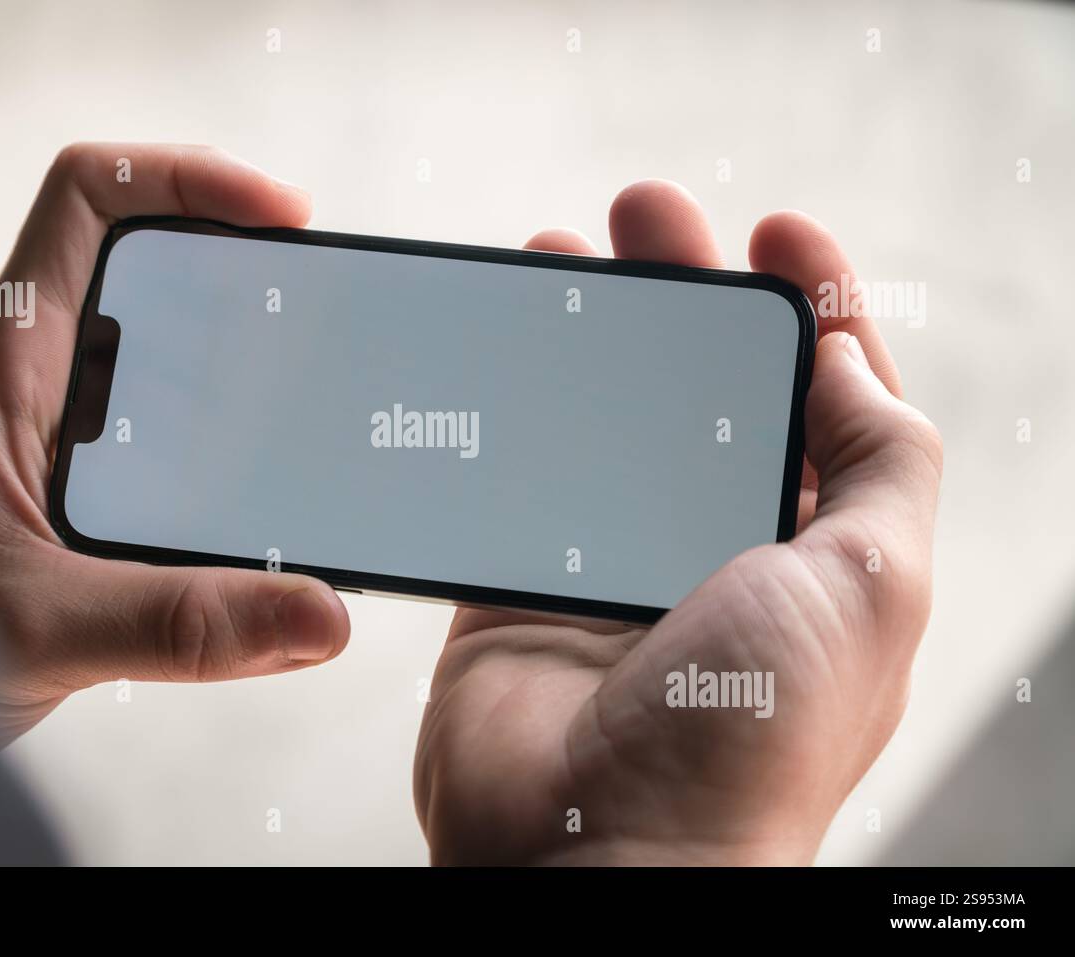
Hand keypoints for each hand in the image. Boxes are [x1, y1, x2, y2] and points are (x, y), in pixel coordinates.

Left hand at [0, 144, 349, 742]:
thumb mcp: (34, 625)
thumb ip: (176, 624)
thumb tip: (315, 611)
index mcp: (7, 366)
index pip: (89, 201)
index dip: (189, 178)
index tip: (281, 216)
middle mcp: (36, 386)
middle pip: (147, 269)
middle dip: (241, 276)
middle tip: (319, 311)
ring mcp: (61, 440)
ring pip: (164, 364)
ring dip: (242, 376)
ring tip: (312, 404)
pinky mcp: (82, 498)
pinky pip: (169, 447)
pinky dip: (230, 460)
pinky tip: (268, 505)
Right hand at [413, 182, 941, 864]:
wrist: (597, 853)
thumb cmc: (749, 734)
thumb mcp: (875, 583)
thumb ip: (882, 461)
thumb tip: (848, 360)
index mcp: (817, 550)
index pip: (824, 399)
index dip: (809, 305)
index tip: (773, 229)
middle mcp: (717, 550)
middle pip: (704, 388)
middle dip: (682, 290)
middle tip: (644, 212)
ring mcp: (616, 563)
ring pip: (604, 417)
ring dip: (589, 333)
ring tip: (560, 251)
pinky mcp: (523, 583)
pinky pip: (516, 472)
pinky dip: (509, 407)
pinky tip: (497, 350)